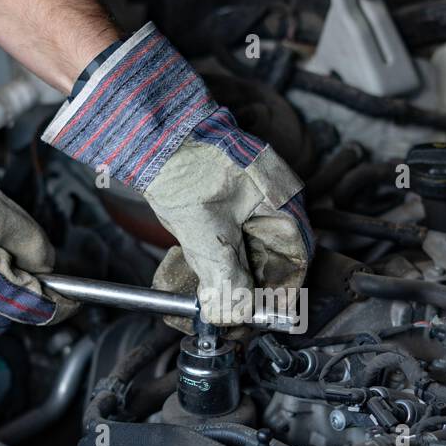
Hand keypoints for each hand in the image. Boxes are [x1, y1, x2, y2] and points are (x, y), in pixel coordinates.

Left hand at [41, 23, 314, 327]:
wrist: (149, 127)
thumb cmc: (184, 162)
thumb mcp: (206, 231)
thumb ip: (226, 277)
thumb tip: (236, 313)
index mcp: (282, 203)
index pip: (295, 261)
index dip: (277, 295)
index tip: (254, 318)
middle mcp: (272, 202)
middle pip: (270, 261)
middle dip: (245, 292)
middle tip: (222, 314)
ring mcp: (248, 201)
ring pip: (244, 254)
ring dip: (224, 280)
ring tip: (199, 298)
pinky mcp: (223, 202)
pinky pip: (225, 241)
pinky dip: (209, 261)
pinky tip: (188, 272)